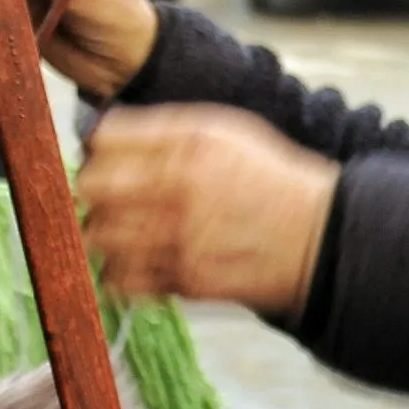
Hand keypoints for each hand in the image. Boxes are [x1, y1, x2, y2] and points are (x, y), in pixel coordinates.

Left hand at [79, 105, 339, 320]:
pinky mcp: (185, 279)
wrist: (318, 236)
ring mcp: (180, 238)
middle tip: (105, 196)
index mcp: (188, 143)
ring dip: (101, 232)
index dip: (96, 149)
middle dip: (91, 190)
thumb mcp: (224, 130)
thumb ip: (163, 128)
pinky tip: (136, 260)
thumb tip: (100, 137)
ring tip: (121, 230)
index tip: (104, 158)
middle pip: (91, 188)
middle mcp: (179, 187)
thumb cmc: (268, 178)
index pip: (103, 140)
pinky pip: (121, 279)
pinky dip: (118, 272)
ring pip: (98, 237)